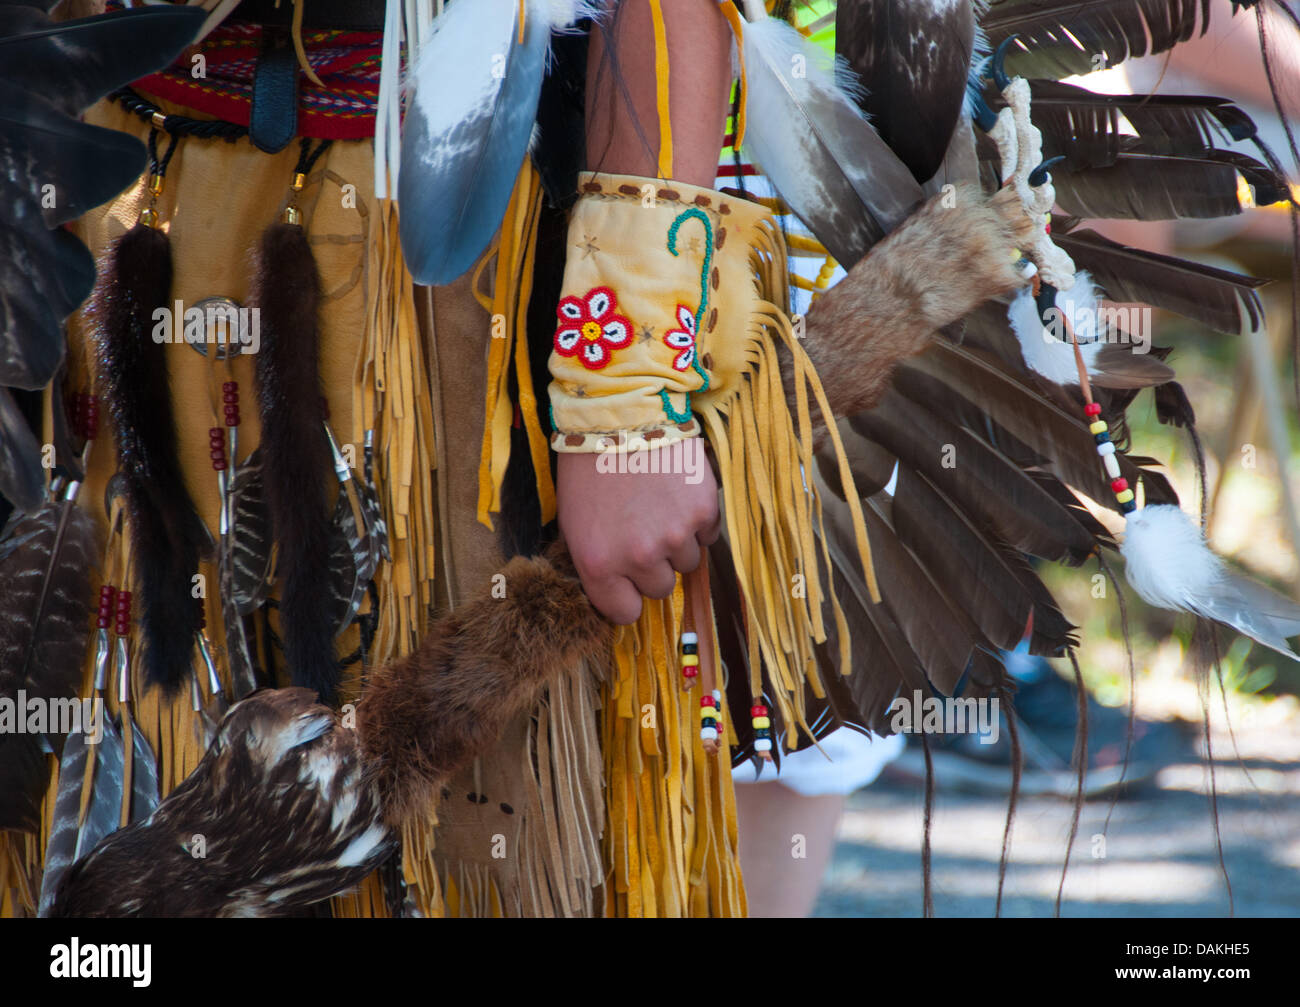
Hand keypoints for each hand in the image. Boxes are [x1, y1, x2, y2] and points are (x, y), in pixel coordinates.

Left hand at [557, 437, 720, 624]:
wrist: (619, 414)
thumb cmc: (588, 468)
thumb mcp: (574, 524)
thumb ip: (598, 563)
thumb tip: (619, 589)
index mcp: (599, 565)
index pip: (626, 612)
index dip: (628, 596)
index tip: (628, 580)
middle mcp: (638, 557)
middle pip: (660, 588)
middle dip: (653, 565)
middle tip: (642, 529)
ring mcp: (674, 535)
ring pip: (687, 562)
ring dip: (677, 542)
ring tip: (659, 506)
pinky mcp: (703, 510)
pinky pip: (708, 534)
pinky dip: (698, 520)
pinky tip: (678, 494)